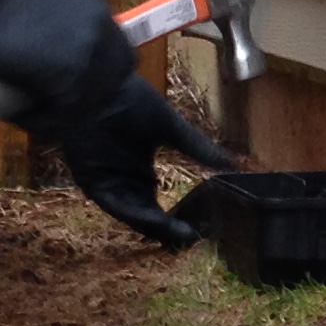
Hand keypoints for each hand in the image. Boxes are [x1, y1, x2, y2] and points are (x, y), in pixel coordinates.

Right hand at [0, 0, 131, 142]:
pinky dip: (41, 122)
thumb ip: (59, 36)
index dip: (95, 76)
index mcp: (94, 4)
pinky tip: (16, 114)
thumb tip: (55, 72)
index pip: (116, 52)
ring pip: (88, 101)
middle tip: (48, 106)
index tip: (63, 86)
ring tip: (23, 112)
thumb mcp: (38, 12)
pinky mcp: (71, 75)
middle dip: (84, 96)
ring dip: (59, 113)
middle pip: (115, 78)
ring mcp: (90, 50)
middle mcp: (101, 24)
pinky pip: (64, 115)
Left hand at [60, 77, 234, 247]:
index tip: (198, 230)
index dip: (175, 219)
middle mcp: (123, 180)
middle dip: (166, 230)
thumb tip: (234, 163)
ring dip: (153, 226)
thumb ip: (198, 148)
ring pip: (131, 214)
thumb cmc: (132, 100)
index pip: (157, 204)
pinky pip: (114, 204)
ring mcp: (106, 182)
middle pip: (145, 215)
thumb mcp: (171, 127)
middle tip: (190, 239)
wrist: (101, 86)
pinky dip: (134, 214)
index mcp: (140, 170)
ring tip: (179, 235)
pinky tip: (155, 219)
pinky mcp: (91, 180)